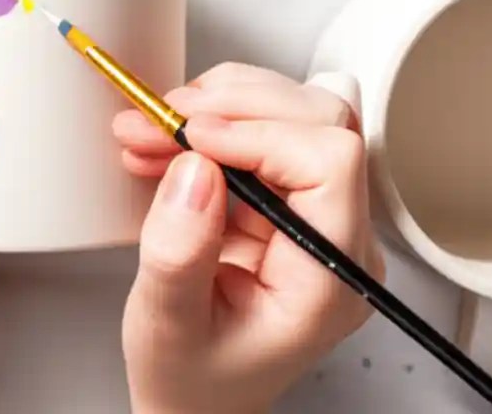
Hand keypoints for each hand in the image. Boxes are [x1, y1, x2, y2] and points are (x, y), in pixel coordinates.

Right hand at [114, 64, 383, 413]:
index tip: (191, 138)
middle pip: (320, 121)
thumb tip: (194, 169)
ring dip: (218, 106)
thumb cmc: (192, 379)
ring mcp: (319, 218)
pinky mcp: (290, 201)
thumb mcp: (168, 325)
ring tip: (152, 128)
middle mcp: (339, 241)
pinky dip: (213, 123)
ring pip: (296, 114)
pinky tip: (168, 142)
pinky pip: (266, 135)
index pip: (329, 163)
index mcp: (329, 279)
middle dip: (233, 106)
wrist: (194, 397)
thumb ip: (180, 253)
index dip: (259, 134)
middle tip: (161, 119)